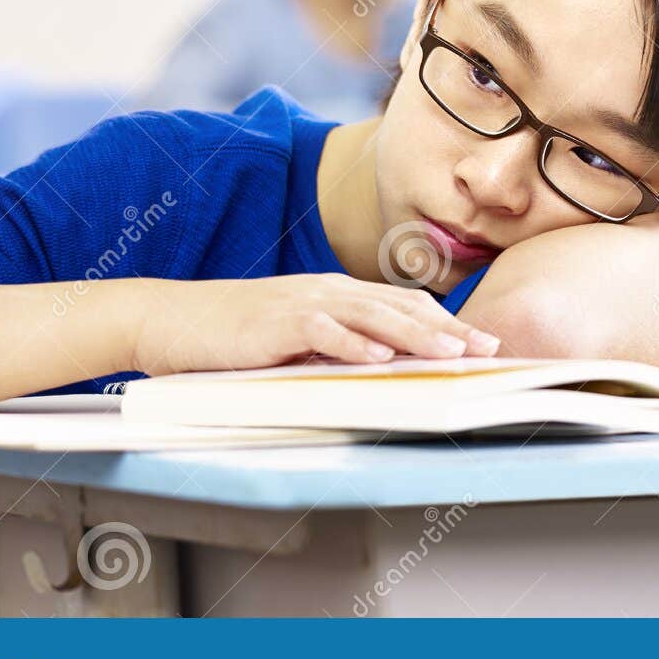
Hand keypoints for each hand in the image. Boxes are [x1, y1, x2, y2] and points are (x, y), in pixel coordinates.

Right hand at [129, 273, 501, 376]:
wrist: (170, 320)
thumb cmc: (234, 336)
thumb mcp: (296, 339)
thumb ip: (337, 347)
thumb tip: (384, 367)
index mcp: (336, 294)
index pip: (403, 304)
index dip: (446, 321)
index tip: (483, 342)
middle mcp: (327, 291)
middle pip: (399, 307)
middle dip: (448, 328)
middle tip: (487, 348)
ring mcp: (302, 303)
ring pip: (371, 315)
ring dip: (415, 335)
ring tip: (452, 353)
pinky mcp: (275, 322)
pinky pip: (322, 331)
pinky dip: (352, 343)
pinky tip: (380, 357)